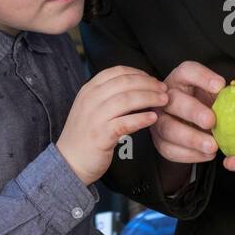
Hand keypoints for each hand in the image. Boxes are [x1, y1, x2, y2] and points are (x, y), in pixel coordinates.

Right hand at [55, 66, 167, 185]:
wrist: (70, 162)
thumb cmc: (87, 135)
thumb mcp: (92, 108)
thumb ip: (110, 95)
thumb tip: (140, 86)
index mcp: (89, 90)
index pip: (117, 72)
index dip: (139, 73)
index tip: (153, 79)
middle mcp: (90, 100)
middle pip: (125, 83)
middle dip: (148, 84)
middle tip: (164, 89)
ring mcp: (94, 117)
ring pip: (127, 100)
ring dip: (149, 98)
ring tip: (163, 101)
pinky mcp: (100, 136)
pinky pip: (125, 123)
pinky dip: (141, 118)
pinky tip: (153, 118)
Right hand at [148, 61, 226, 164]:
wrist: (194, 128)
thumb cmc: (210, 106)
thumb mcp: (221, 96)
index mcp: (182, 79)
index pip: (188, 71)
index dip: (202, 77)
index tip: (221, 86)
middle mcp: (167, 97)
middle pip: (174, 100)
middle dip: (192, 111)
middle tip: (211, 121)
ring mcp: (160, 119)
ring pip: (167, 128)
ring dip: (191, 138)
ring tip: (212, 146)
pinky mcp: (161, 141)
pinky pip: (170, 149)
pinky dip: (189, 154)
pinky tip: (208, 155)